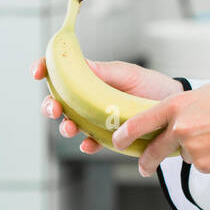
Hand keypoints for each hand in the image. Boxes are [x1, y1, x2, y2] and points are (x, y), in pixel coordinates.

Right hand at [31, 57, 183, 154]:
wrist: (172, 109)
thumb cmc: (150, 86)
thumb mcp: (129, 74)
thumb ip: (106, 72)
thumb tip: (83, 65)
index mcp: (88, 77)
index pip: (59, 72)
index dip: (43, 69)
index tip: (38, 72)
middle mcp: (86, 99)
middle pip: (57, 102)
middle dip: (50, 106)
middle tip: (55, 109)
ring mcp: (94, 118)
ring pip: (70, 123)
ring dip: (66, 127)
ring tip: (72, 128)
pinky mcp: (105, 137)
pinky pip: (90, 142)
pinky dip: (86, 144)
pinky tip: (88, 144)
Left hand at [111, 84, 209, 177]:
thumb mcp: (203, 95)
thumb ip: (181, 107)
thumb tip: (169, 122)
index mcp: (176, 105)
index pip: (140, 121)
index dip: (125, 134)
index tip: (117, 141)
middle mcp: (180, 127)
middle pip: (153, 150)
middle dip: (146, 161)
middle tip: (143, 166)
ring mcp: (191, 148)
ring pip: (183, 156)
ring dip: (194, 151)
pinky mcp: (204, 165)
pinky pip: (200, 165)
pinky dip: (209, 160)